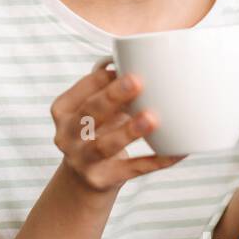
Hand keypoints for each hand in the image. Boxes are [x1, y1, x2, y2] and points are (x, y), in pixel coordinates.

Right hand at [52, 63, 187, 193]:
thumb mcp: (92, 109)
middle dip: (112, 97)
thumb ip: (107, 86)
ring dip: (128, 131)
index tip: (128, 66)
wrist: (82, 181)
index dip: (104, 78)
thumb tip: (136, 56)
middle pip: (89, 113)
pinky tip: (176, 151)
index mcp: (63, 111)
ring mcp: (82, 160)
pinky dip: (156, 160)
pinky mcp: (102, 180)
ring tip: (151, 118)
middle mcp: (67, 135)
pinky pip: (132, 169)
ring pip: (105, 145)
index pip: (82, 90)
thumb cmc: (95, 133)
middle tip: (137, 81)